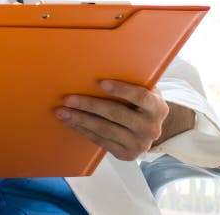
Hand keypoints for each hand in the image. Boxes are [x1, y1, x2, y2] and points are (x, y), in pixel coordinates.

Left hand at [55, 80, 169, 160]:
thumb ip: (131, 80)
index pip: (140, 96)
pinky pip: (100, 140)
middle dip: (89, 105)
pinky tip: (70, 122)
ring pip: (105, 129)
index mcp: (158, 108)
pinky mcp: (127, 155)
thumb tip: (99, 63)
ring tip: (62, 111)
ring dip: (80, 119)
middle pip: (116, 114)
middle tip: (68, 99)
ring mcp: (140, 144)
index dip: (121, 89)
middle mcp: (151, 128)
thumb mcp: (143, 89)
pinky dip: (82, 130)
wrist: (149, 128)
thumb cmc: (140, 103)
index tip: (99, 82)